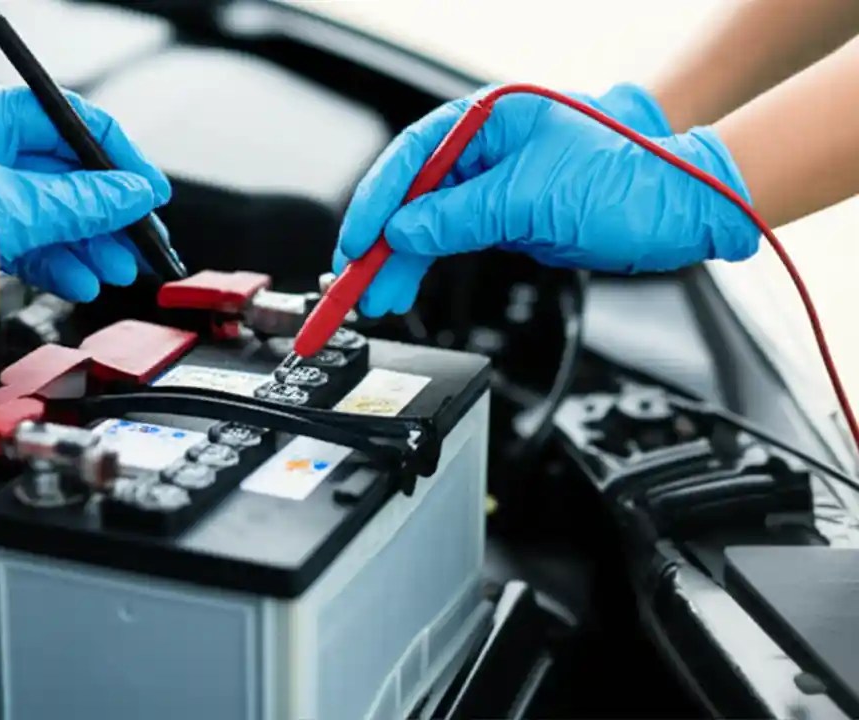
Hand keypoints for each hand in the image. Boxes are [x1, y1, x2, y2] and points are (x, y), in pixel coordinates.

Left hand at [0, 86, 171, 369]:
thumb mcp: (10, 213)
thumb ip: (80, 204)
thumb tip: (131, 195)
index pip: (72, 121)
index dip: (118, 158)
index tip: (147, 192)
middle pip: (66, 172)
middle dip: (107, 212)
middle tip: (140, 242)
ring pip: (50, 212)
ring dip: (86, 242)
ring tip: (114, 268)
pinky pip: (28, 240)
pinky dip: (55, 260)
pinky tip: (79, 279)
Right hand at [335, 83, 717, 317]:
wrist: (681, 207)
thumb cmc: (628, 178)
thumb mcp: (532, 198)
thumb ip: (458, 217)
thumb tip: (403, 232)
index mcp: (488, 120)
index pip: (412, 157)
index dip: (377, 201)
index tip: (356, 241)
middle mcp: (484, 148)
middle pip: (411, 192)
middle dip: (379, 239)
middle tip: (353, 280)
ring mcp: (492, 183)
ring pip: (425, 221)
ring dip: (397, 260)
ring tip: (375, 297)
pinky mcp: (504, 216)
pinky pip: (448, 238)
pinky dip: (423, 263)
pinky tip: (403, 283)